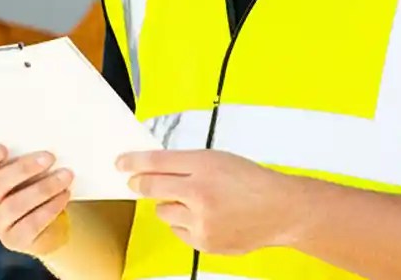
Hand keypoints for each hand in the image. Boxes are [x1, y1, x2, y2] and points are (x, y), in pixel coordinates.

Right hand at [0, 143, 74, 255]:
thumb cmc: (37, 186)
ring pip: (14, 205)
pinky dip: (50, 208)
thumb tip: (43, 143)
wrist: (51, 222)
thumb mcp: (28, 168)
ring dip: (43, 188)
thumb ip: (26, 154)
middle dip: (23, 169)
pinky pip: (30, 224)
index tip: (3, 149)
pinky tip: (63, 195)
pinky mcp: (13, 240)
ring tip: (64, 176)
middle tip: (49, 157)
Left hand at [117, 149, 310, 255]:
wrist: (280, 210)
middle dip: (140, 184)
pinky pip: (177, 231)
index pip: (156, 161)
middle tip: (137, 181)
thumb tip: (151, 168)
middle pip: (151, 187)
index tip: (120, 163)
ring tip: (195, 201)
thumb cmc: (251, 182)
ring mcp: (201, 220)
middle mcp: (200, 193)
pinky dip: (184, 224)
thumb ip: (185, 163)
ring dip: (170, 205)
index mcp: (203, 166)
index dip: (133, 161)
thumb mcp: (217, 159)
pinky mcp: (204, 242)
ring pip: (163, 212)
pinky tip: (204, 217)